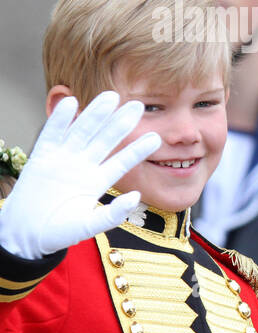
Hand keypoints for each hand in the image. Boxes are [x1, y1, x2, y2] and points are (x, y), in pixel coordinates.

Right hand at [0, 92, 161, 259]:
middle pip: (105, 140)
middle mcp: (82, 166)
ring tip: (111, 97)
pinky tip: (71, 102)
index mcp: (97, 181)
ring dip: (95, 114)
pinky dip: (59, 119)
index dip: (137, 149)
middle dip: (120, 123)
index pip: (122, 161)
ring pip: (81, 132)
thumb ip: (113, 214)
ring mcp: (62, 160)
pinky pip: (51, 135)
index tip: (156, 137)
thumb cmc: (59, 232)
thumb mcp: (89, 225)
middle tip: (138, 105)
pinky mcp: (41, 158)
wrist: (26, 235)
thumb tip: (136, 197)